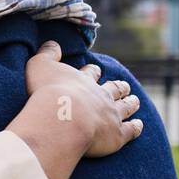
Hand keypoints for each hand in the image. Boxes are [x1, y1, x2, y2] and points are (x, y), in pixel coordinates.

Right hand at [23, 42, 142, 158]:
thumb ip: (47, 54)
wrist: (62, 119)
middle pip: (113, 89)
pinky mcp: (116, 134)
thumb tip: (52, 43)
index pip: (91, 73)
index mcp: (84, 81)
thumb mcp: (39, 66)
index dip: (93, 72)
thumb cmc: (47, 93)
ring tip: (135, 100)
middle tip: (124, 86)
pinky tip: (138, 125)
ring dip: (130, 103)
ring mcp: (111, 115)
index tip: (96, 70)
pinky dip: (135, 127)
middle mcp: (101, 96)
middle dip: (119, 87)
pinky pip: (130, 130)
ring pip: (125, 107)